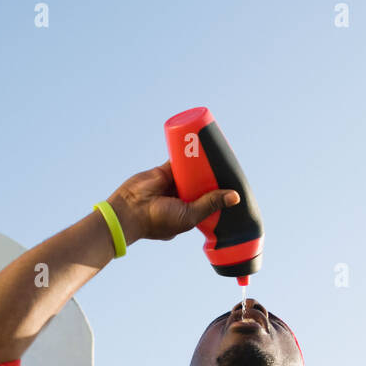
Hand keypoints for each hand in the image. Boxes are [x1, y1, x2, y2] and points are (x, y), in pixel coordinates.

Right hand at [107, 162, 238, 243]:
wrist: (130, 210)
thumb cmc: (159, 220)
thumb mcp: (189, 215)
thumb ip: (210, 204)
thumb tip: (235, 197)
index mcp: (190, 213)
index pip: (209, 202)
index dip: (220, 193)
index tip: (233, 185)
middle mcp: (183, 198)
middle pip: (203, 184)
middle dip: (214, 176)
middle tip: (230, 165)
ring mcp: (174, 183)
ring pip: (193, 170)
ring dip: (203, 163)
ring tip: (219, 153)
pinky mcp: (165, 170)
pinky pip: (179, 158)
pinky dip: (187, 151)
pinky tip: (199, 144)